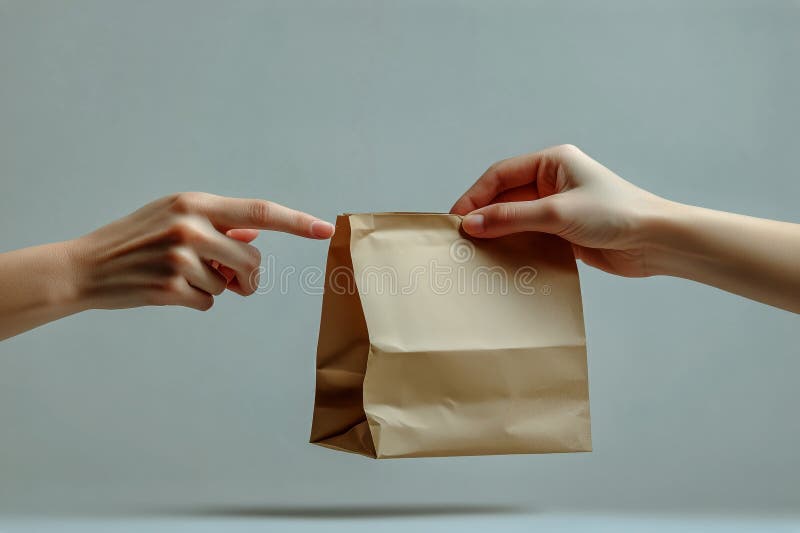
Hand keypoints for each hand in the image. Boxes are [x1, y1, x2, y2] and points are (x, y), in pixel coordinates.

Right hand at [66, 192, 333, 310]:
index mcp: (195, 203)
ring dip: (215, 287)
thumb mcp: (173, 217)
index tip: (325, 229)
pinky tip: (168, 289)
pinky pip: (209, 302)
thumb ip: (216, 224)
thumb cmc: (135, 241)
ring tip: (179, 275)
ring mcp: (181, 257)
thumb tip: (255, 235)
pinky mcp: (171, 286)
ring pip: (231, 285)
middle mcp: (191, 225)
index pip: (259, 212)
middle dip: (245, 276)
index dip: (296, 222)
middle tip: (223, 275)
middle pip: (252, 261)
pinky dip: (195, 301)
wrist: (84, 267)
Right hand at [450, 144, 668, 276]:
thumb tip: (471, 224)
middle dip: (484, 216)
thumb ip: (511, 218)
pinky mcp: (564, 232)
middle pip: (506, 197)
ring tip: (477, 252)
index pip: (501, 175)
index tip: (456, 219)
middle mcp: (553, 181)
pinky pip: (530, 236)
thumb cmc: (615, 215)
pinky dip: (516, 247)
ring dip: (499, 234)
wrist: (656, 242)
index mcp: (552, 162)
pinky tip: (503, 261)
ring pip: (516, 219)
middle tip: (463, 239)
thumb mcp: (557, 214)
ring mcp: (558, 207)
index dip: (475, 196)